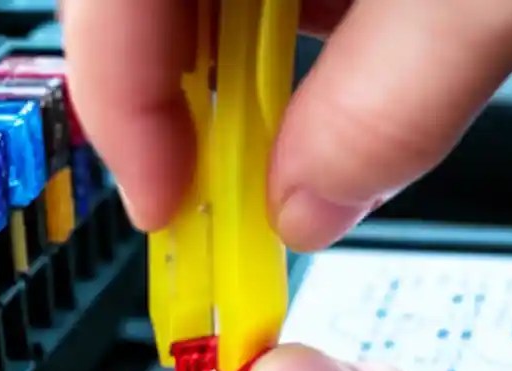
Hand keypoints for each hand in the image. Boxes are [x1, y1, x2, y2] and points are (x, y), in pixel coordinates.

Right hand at [59, 0, 511, 248]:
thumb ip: (389, 108)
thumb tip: (304, 207)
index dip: (122, 109)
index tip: (169, 208)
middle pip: (149, 0)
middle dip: (183, 104)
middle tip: (228, 195)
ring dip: (247, 76)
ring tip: (295, 143)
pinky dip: (304, 34)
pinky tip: (350, 71)